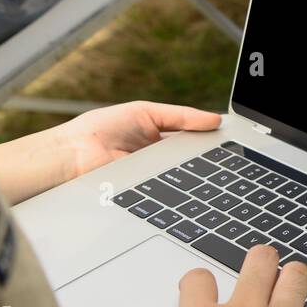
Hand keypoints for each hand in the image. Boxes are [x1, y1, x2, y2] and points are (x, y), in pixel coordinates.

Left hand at [0, 101, 220, 203]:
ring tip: (220, 168)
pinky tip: (196, 182)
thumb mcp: (144, 112)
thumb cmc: (99, 129)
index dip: (213, 140)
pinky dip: (183, 188)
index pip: (195, 140)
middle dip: (212, 159)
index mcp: (161, 139)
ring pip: (187, 178)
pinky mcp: (148, 194)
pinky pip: (172, 191)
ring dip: (200, 173)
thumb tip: (214, 119)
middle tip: (234, 156)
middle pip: (195, 161)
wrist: (71, 155)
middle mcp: (160, 161)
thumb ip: (181, 116)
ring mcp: (155, 179)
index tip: (235, 140)